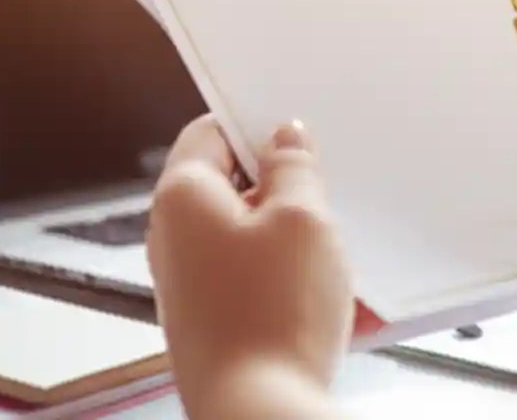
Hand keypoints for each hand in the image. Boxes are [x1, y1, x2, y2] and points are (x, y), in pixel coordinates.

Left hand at [147, 116, 350, 418]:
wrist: (260, 410)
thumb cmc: (273, 318)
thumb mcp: (305, 219)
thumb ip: (295, 167)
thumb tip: (286, 139)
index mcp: (183, 198)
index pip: (210, 131)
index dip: (257, 126)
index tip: (298, 135)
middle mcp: (175, 239)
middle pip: (236, 189)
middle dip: (289, 193)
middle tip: (327, 204)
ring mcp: (193, 283)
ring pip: (255, 238)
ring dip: (301, 243)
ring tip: (338, 264)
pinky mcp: (216, 319)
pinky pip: (263, 283)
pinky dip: (298, 284)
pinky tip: (340, 304)